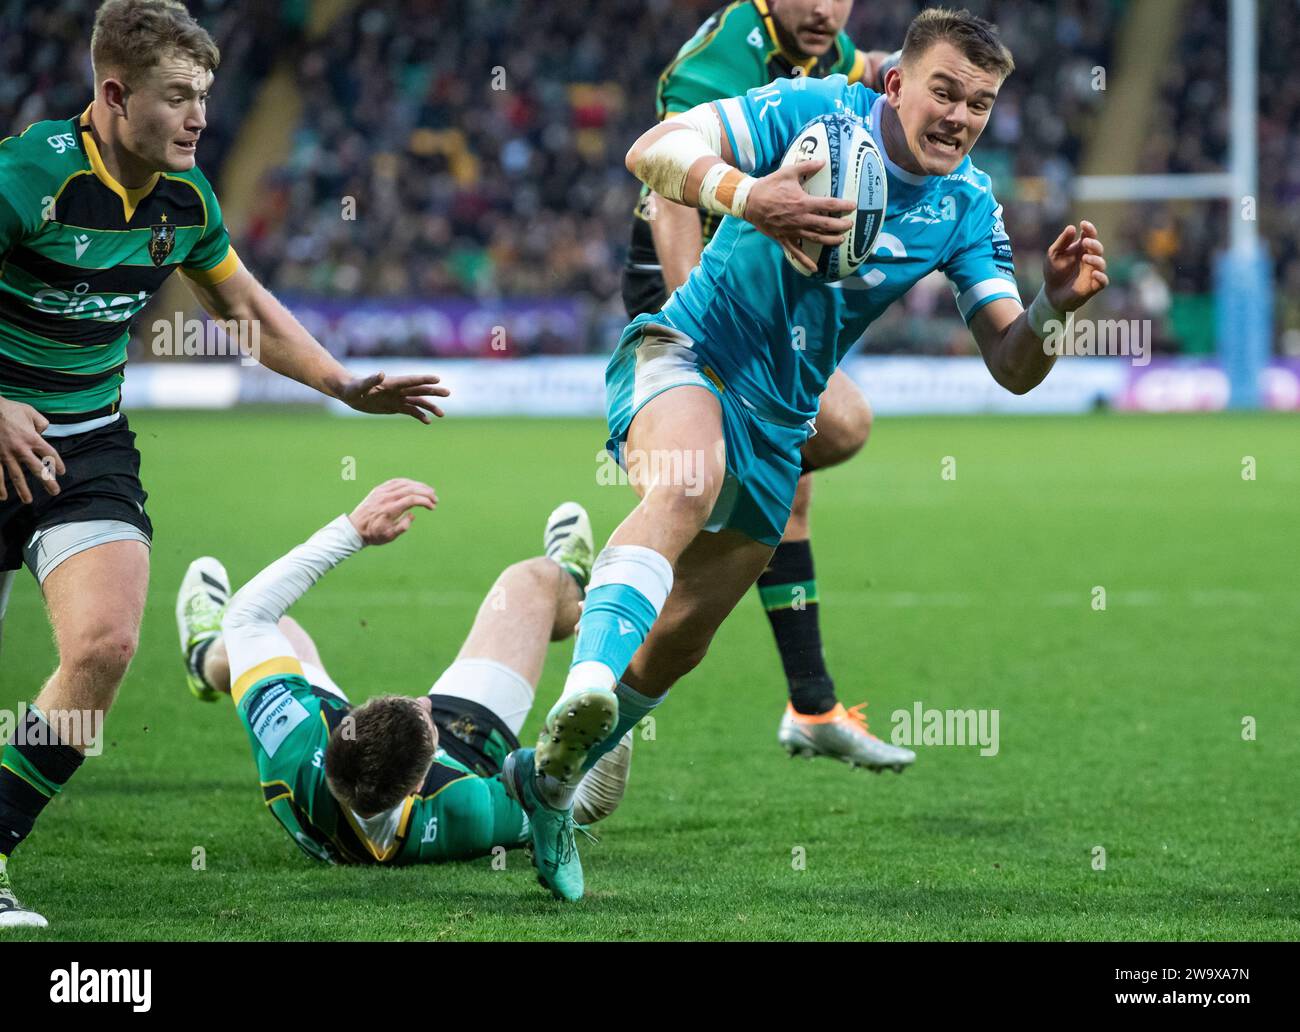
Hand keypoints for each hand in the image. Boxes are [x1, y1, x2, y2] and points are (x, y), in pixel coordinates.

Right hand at [0, 398, 63, 502]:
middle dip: (47, 482)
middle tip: (54, 492)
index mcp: (32, 438)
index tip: (61, 472)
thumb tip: (43, 432)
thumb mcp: (30, 412)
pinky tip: (2, 496)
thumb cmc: (9, 409)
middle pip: (37, 469)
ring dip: (22, 490)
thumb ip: (41, 423)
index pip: (50, 454)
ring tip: (28, 500)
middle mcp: (21, 449)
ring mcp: (5, 454)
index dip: (57, 464)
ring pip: (16, 476)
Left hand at [331, 372, 449, 423]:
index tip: (437, 378)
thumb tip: (382, 373)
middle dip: (433, 392)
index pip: (411, 380)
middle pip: (419, 390)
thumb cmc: (353, 387)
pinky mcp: (395, 407)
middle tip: (447, 393)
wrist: (350, 393)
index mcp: (392, 383)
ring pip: (418, 402)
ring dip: (430, 407)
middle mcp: (398, 390)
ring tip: (441, 414)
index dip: (424, 379)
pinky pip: (410, 411)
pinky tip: (428, 421)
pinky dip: (420, 416)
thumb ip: (371, 380)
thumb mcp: (360, 385)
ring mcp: (398, 398)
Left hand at [348, 478, 437, 545]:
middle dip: (426, 492)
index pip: (411, 499)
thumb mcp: (389, 536)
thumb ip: (402, 527)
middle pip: (410, 489)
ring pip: (404, 483)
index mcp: (389, 510)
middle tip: (435, 499)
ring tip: (429, 491)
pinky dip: (408, 482)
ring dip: (419, 486)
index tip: (432, 507)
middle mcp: (386, 498)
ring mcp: (382, 492)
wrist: (355, 528)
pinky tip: (415, 485)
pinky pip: (396, 481)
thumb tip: (412, 515)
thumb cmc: (373, 534)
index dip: (425, 501)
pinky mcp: (379, 489)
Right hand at [744, 160, 855, 272]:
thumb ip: (807, 167)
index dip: (843, 205)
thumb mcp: (788, 172)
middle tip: (850, 224)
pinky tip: (814, 269)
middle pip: (826, 224)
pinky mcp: (784, 238)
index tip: (853, 206)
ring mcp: (793, 230)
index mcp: (803, 203)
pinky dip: (805, 261)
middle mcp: (801, 219)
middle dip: (841, 225)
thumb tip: (823, 161)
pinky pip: (796, 251)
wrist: (749, 201)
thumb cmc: (769, 186)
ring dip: (830, 240)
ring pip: (816, 238)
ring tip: (841, 239)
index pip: (829, 204)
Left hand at [1043, 220, 1108, 312]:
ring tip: (1085, 257)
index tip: (1083, 224)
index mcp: (1082, 249)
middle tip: (1085, 242)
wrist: (1052, 294)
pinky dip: (1101, 277)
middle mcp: (1090, 259)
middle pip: (1098, 248)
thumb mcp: (1054, 254)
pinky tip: (1094, 274)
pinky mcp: (1093, 286)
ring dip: (1096, 259)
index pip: (1090, 236)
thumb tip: (1071, 227)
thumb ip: (1062, 242)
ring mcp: (1093, 272)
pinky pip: (1103, 281)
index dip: (1089, 229)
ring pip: (1101, 264)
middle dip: (1094, 244)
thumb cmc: (1054, 271)